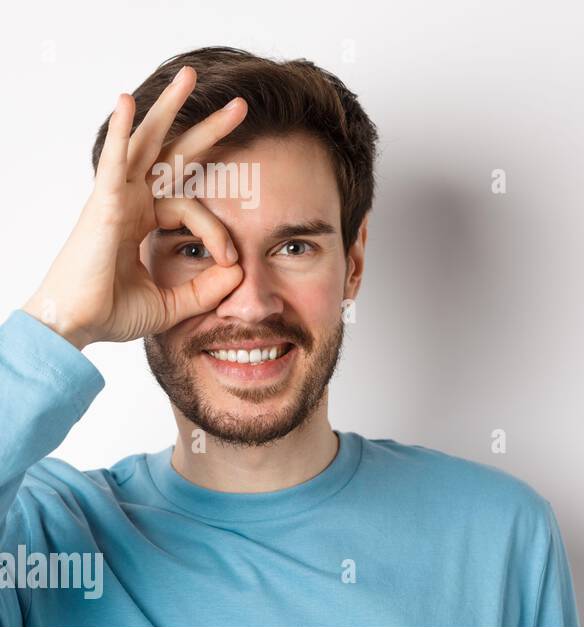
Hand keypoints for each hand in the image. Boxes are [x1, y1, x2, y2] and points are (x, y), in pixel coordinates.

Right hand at [22, 66, 246, 349]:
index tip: (231, 259)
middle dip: (208, 128)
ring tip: (189, 76)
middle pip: (174, 153)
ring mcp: (116, 196)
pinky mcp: (103, 202)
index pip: (194, 208)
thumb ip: (208, 287)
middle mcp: (131, 200)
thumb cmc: (112, 312)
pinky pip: (113, 159)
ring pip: (146, 141)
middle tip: (240, 106)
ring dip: (169, 108)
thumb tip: (240, 270)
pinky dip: (119, 130)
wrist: (76, 326)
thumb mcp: (174, 302)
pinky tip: (125, 101)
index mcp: (145, 219)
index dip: (218, 232)